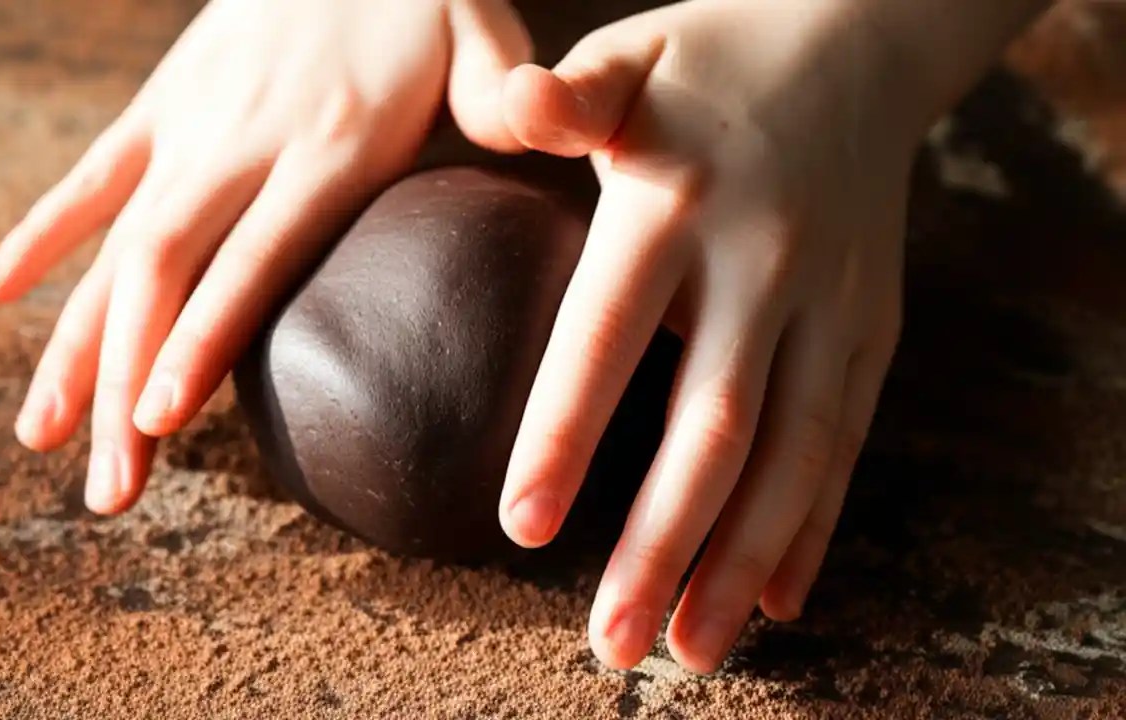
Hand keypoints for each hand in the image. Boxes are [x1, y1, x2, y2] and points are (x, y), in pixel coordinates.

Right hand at [0, 0, 531, 513]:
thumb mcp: (485, 37)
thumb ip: (511, 92)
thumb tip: (540, 124)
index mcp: (328, 145)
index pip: (252, 256)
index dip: (200, 337)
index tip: (157, 420)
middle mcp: (241, 143)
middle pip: (165, 273)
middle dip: (124, 385)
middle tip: (111, 492)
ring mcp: (188, 126)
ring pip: (114, 245)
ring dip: (74, 344)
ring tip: (41, 437)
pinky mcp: (159, 106)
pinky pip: (88, 177)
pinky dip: (38, 235)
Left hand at [496, 0, 916, 671]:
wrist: (859, 41)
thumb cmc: (710, 57)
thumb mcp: (632, 54)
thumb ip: (568, 96)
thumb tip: (512, 97)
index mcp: (677, 199)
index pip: (609, 333)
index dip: (565, 433)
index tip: (521, 527)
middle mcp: (762, 263)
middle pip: (712, 428)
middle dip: (661, 545)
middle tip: (611, 644)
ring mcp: (831, 302)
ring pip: (792, 456)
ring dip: (741, 563)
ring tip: (690, 651)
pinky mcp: (872, 328)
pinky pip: (846, 443)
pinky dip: (814, 527)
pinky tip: (777, 600)